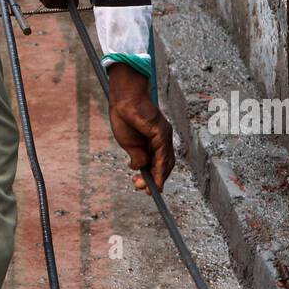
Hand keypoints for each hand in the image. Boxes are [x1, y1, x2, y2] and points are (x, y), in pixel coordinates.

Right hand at [107, 63, 175, 190]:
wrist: (123, 99)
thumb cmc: (124, 117)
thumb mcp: (128, 143)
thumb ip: (137, 156)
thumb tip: (139, 168)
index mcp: (153, 141)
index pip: (158, 162)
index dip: (153, 176)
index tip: (144, 187)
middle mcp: (162, 139)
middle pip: (164, 164)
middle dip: (155, 179)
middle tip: (143, 189)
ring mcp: (164, 135)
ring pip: (165, 162)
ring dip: (158, 178)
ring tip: (149, 189)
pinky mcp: (161, 132)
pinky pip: (163, 155)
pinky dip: (160, 170)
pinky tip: (155, 180)